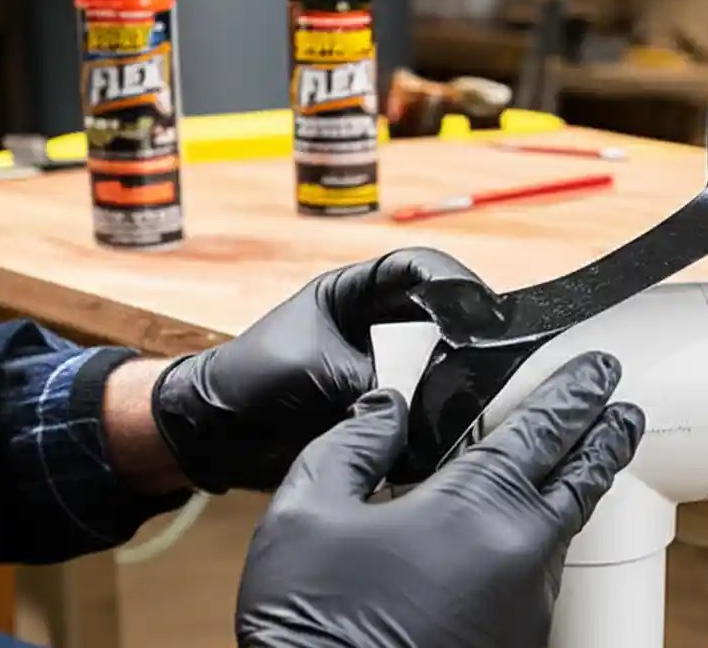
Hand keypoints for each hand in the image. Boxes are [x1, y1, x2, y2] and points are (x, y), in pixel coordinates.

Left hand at [152, 248, 504, 492]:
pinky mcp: (384, 401)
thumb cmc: (250, 383)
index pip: (417, 269)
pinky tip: (456, 416)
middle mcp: (374, 323)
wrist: (216, 438)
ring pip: (437, 357)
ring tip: (479, 386)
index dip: (453, 282)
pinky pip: (424, 397)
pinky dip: (439, 407)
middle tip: (492, 351)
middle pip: (439, 313)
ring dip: (454, 371)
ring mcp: (381, 362)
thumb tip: (434, 397)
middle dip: (465, 330)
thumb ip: (377, 379)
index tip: (482, 307)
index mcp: (352, 292)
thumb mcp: (319, 374)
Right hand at [235, 352, 644, 647]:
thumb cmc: (316, 624)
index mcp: (479, 503)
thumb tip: (385, 410)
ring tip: (575, 467)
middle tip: (625, 414)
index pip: (548, 428)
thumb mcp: (308, 515)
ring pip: (564, 530)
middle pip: (585, 479)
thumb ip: (352, 446)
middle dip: (608, 440)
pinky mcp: (520, 641)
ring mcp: (528, 602)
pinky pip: (540, 575)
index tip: (601, 372)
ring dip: (574, 491)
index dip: (578, 393)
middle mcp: (522, 549)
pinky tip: (513, 539)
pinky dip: (539, 542)